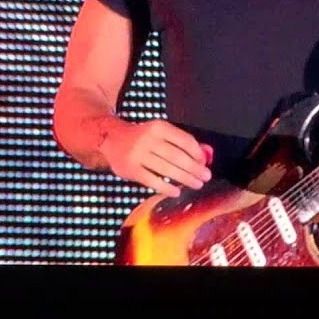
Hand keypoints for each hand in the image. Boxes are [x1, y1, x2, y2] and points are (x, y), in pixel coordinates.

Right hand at [99, 118, 213, 197]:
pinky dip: (166, 187)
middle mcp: (148, 139)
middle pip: (177, 156)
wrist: (111, 138)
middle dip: (195, 169)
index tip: (205, 163)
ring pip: (167, 169)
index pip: (184, 140)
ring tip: (196, 184)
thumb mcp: (162, 133)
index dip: (198, 153)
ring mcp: (137, 154)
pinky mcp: (130, 169)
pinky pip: (152, 180)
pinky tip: (176, 191)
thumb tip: (207, 154)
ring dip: (185, 178)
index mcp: (159, 127)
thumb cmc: (143, 137)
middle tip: (206, 177)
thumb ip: (183, 142)